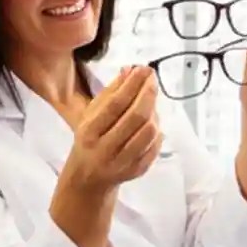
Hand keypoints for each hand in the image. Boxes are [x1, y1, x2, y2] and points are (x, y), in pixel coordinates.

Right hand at [59, 66, 162, 196]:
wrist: (88, 177)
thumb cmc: (91, 139)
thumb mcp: (91, 115)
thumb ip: (111, 92)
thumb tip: (130, 70)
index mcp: (89, 131)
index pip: (116, 104)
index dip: (133, 85)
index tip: (144, 69)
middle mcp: (105, 149)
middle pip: (136, 117)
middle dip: (148, 94)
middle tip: (152, 79)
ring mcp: (122, 163)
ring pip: (148, 132)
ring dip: (154, 112)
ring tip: (150, 102)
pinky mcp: (137, 171)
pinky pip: (155, 147)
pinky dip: (158, 132)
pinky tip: (153, 122)